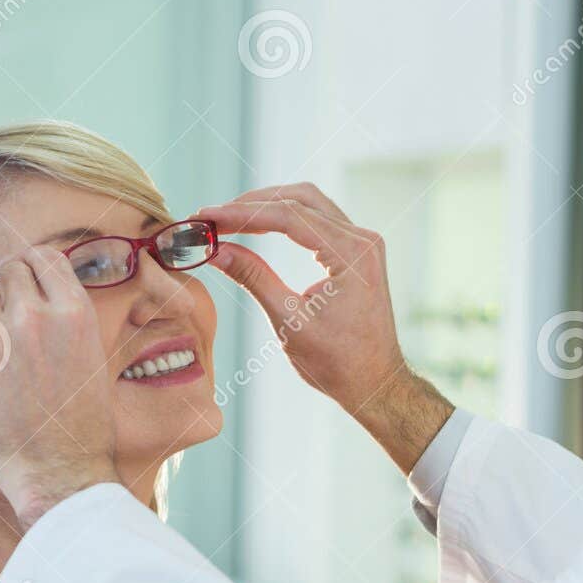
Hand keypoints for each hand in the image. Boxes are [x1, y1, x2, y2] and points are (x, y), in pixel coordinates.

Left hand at [0, 247, 117, 528]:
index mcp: (75, 315)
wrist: (60, 472)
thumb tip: (50, 305)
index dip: (35, 264)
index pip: (48, 259)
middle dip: (6, 278)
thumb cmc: (81, 427)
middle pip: (11, 268)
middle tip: (2, 298)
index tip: (27, 275)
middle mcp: (36, 316)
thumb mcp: (93, 363)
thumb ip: (71, 328)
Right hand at [197, 183, 452, 473]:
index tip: (207, 217)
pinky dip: (285, 219)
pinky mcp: (357, 251)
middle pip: (300, 199)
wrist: (375, 383)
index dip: (243, 214)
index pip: (289, 216)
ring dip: (267, 206)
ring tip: (228, 218)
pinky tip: (257, 226)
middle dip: (252, 204)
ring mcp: (363, 244)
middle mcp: (363, 240)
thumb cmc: (338, 363)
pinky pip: (318, 220)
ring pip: (309, 203)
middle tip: (212, 217)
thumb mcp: (289, 322)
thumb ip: (254, 278)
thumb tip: (215, 250)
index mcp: (352, 255)